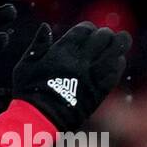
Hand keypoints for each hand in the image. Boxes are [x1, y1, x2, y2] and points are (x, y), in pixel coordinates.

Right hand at [12, 22, 130, 131]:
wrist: (40, 119)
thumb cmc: (29, 92)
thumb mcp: (26, 64)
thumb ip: (38, 44)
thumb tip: (45, 27)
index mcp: (62, 52)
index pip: (85, 30)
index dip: (89, 28)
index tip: (89, 32)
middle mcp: (80, 61)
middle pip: (103, 38)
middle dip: (106, 34)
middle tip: (106, 36)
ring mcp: (92, 76)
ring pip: (115, 53)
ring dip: (119, 45)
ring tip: (120, 41)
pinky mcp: (99, 91)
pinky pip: (115, 73)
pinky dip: (118, 64)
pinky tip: (117, 60)